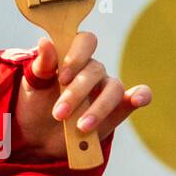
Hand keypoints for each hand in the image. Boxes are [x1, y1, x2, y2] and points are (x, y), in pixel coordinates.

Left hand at [13, 32, 152, 161]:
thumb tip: (46, 42)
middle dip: (76, 94)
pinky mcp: (119, 108)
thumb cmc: (37, 103)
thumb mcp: (33, 86)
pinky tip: (138, 100)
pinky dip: (141, 95)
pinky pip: (137, 96)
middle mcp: (93, 69)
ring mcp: (107, 88)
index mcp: (73, 56)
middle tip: (59, 114)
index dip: (76, 56)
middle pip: (95, 71)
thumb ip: (42, 66)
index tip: (63, 77)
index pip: (85, 41)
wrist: (41, 134)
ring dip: (99, 108)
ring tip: (81, 127)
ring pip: (114, 88)